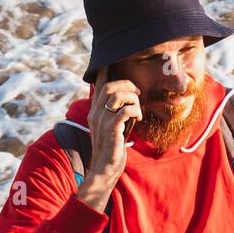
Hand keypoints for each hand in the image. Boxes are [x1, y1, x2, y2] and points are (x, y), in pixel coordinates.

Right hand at [86, 63, 141, 182]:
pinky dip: (135, 111)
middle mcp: (96, 114)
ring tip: (138, 109)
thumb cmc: (112, 149)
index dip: (105, 72)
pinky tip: (138, 118)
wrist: (105, 169)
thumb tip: (129, 103)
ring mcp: (103, 122)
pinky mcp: (112, 130)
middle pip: (109, 87)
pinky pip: (124, 111)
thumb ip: (116, 114)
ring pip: (117, 96)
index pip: (99, 86)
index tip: (111, 64)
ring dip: (132, 98)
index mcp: (95, 111)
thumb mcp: (112, 128)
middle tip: (138, 94)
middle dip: (127, 85)